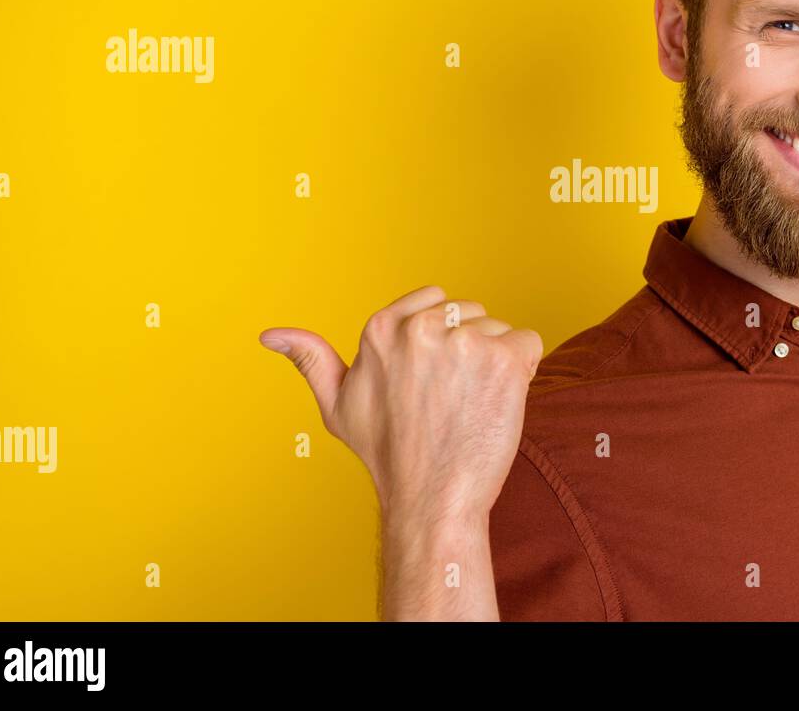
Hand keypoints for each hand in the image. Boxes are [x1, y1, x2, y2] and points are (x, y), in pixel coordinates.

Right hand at [259, 285, 542, 524]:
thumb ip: (310, 360)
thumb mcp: (337, 404)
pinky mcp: (503, 359)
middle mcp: (422, 328)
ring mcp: (465, 341)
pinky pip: (529, 343)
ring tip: (470, 404)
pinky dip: (523, 371)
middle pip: (471, 312)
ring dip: (495, 362)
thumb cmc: (388, 454)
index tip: (431, 377)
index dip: (442, 337)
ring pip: (499, 329)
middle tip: (450, 398)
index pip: (436, 299)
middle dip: (469, 348)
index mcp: (382, 327)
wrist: (432, 499)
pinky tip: (496, 403)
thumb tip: (269, 335)